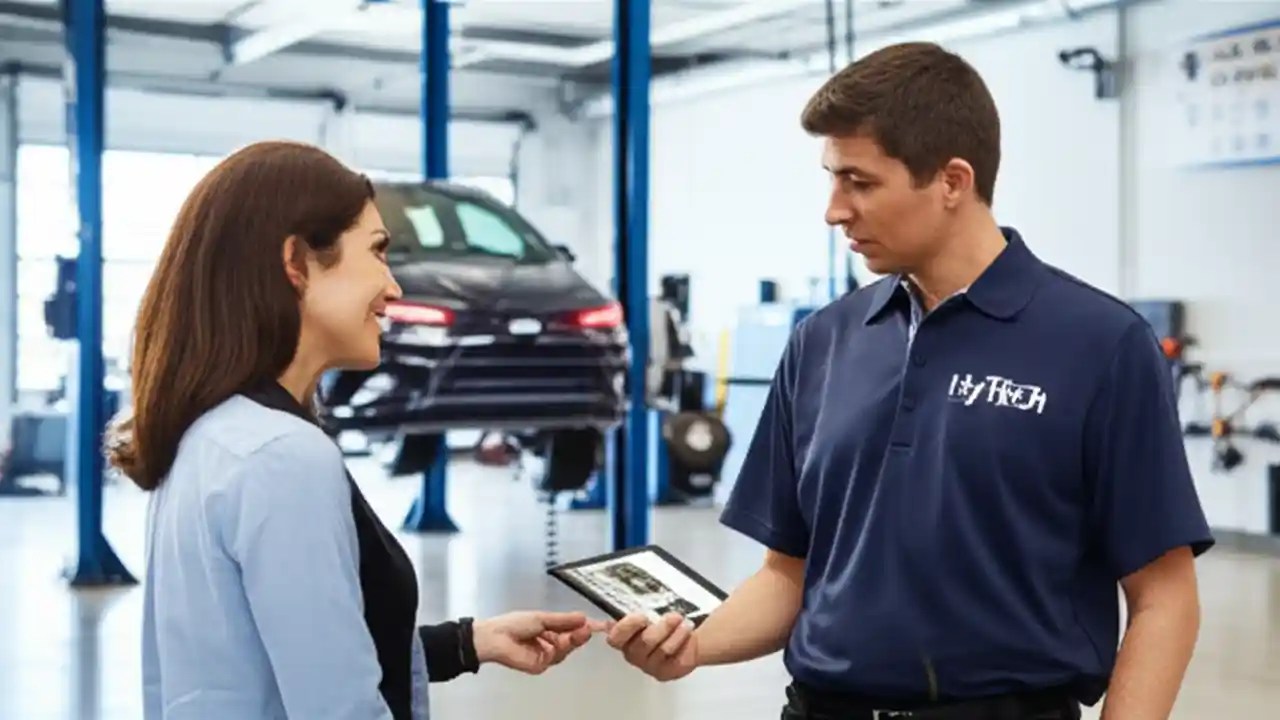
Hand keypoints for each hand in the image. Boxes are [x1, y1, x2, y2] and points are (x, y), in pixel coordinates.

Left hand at [472, 611, 604, 674]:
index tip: (593, 623)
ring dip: (571, 641)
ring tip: (577, 633)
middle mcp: (547, 643)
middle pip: (568, 642)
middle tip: (588, 629)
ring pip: (564, 651)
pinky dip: (559, 650)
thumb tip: (584, 618)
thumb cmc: (514, 624)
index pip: (567, 630)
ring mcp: (544, 656)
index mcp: (546, 630)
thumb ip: (563, 620)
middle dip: (579, 635)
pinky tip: (562, 642)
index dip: (580, 627)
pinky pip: (555, 658)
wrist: (496, 637)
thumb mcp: (542, 618)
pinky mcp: (539, 666)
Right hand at [605, 612, 697, 681]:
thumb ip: (633, 611)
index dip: (627, 627)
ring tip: (685, 622)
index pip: (615, 638)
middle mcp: (633, 655)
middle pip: (644, 642)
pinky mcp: (665, 673)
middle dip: (662, 627)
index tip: (643, 616)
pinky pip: (675, 658)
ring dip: (676, 632)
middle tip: (675, 616)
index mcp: (623, 639)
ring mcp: (648, 666)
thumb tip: (609, 620)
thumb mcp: (648, 610)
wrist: (684, 634)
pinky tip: (687, 631)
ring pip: (663, 649)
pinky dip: (682, 641)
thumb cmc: (662, 621)